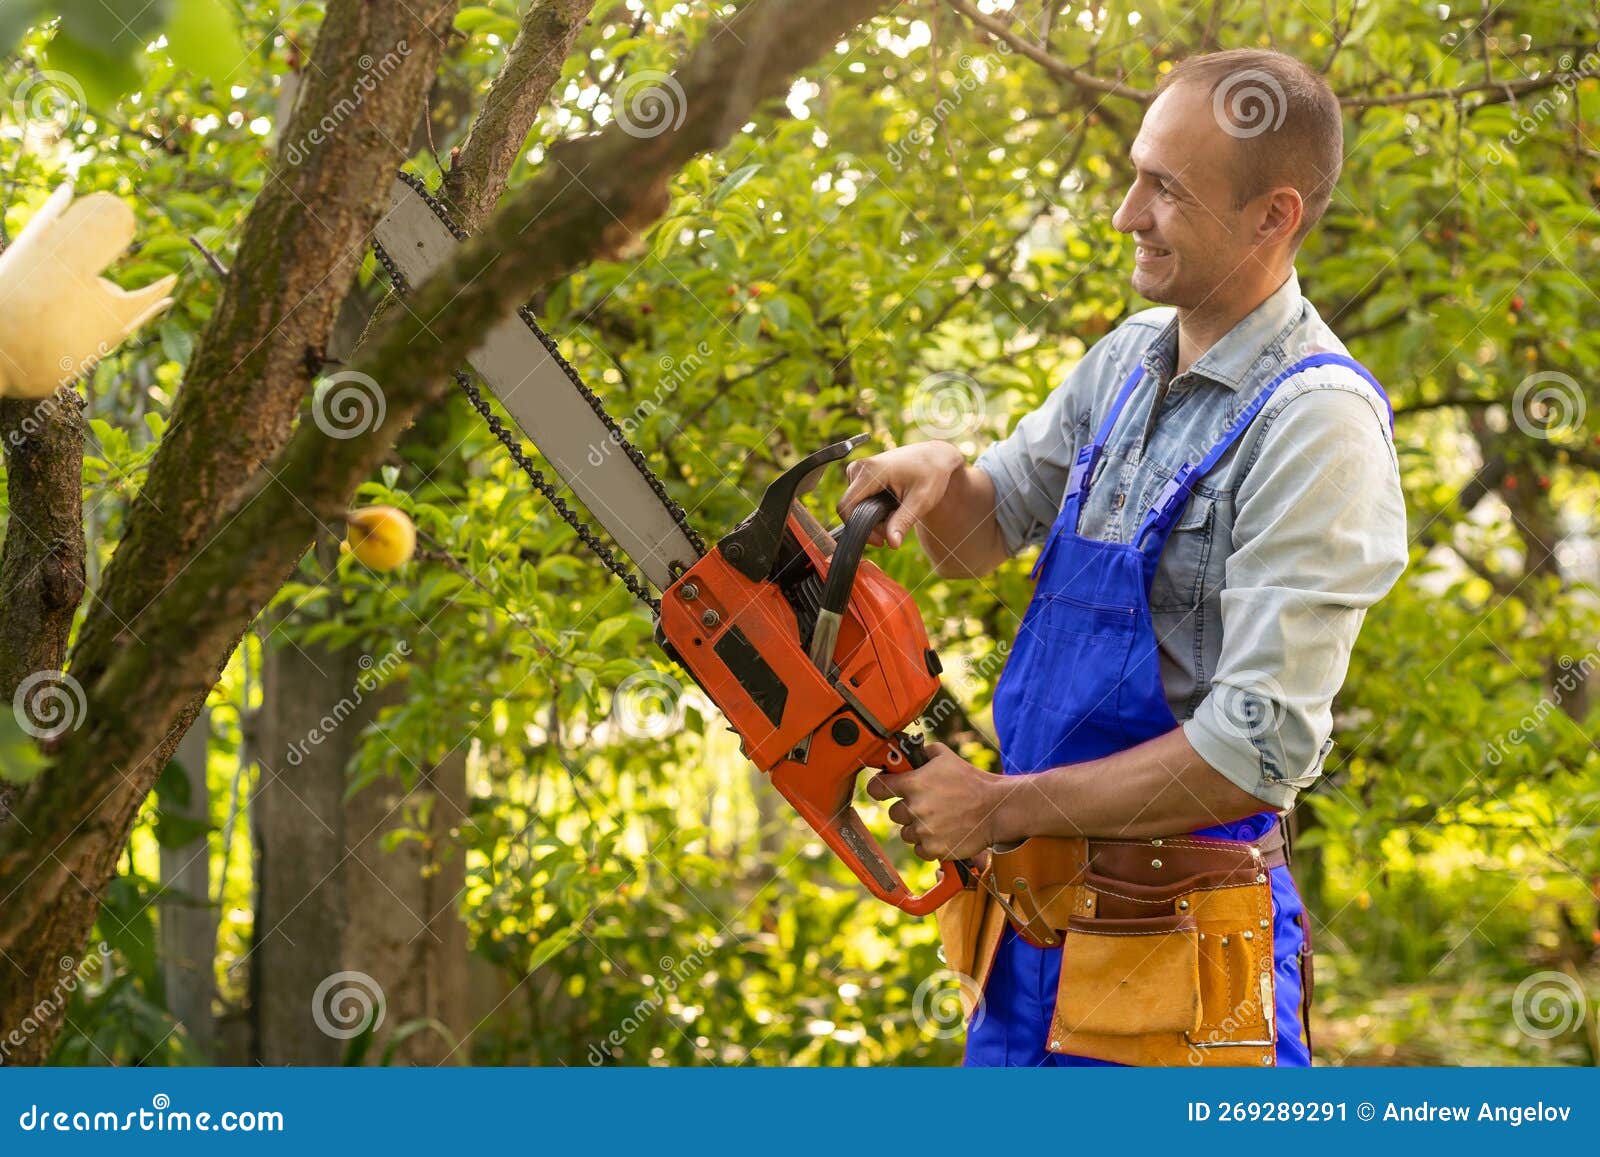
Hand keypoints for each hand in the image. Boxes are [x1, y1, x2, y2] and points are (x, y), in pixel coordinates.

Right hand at [837, 442, 965, 548]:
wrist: (935, 457)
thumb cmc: (930, 474)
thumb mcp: (920, 501)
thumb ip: (903, 522)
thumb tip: (892, 544)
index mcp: (869, 471)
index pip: (846, 507)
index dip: (859, 529)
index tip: (881, 540)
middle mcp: (858, 467)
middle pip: (851, 508)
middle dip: (871, 524)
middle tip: (896, 527)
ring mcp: (857, 469)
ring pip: (854, 506)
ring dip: (873, 517)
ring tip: (897, 512)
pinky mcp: (860, 473)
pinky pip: (858, 499)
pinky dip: (872, 508)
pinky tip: (891, 504)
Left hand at [865, 742, 1001, 861]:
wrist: (995, 808)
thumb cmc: (972, 781)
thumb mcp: (946, 757)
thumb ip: (922, 753)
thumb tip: (906, 754)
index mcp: (913, 783)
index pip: (877, 788)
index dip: (879, 788)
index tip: (883, 789)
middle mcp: (914, 808)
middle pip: (894, 814)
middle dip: (907, 810)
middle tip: (926, 805)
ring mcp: (923, 830)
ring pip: (907, 833)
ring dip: (918, 828)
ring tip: (940, 819)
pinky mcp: (934, 849)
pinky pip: (919, 849)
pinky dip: (929, 844)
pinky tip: (944, 832)